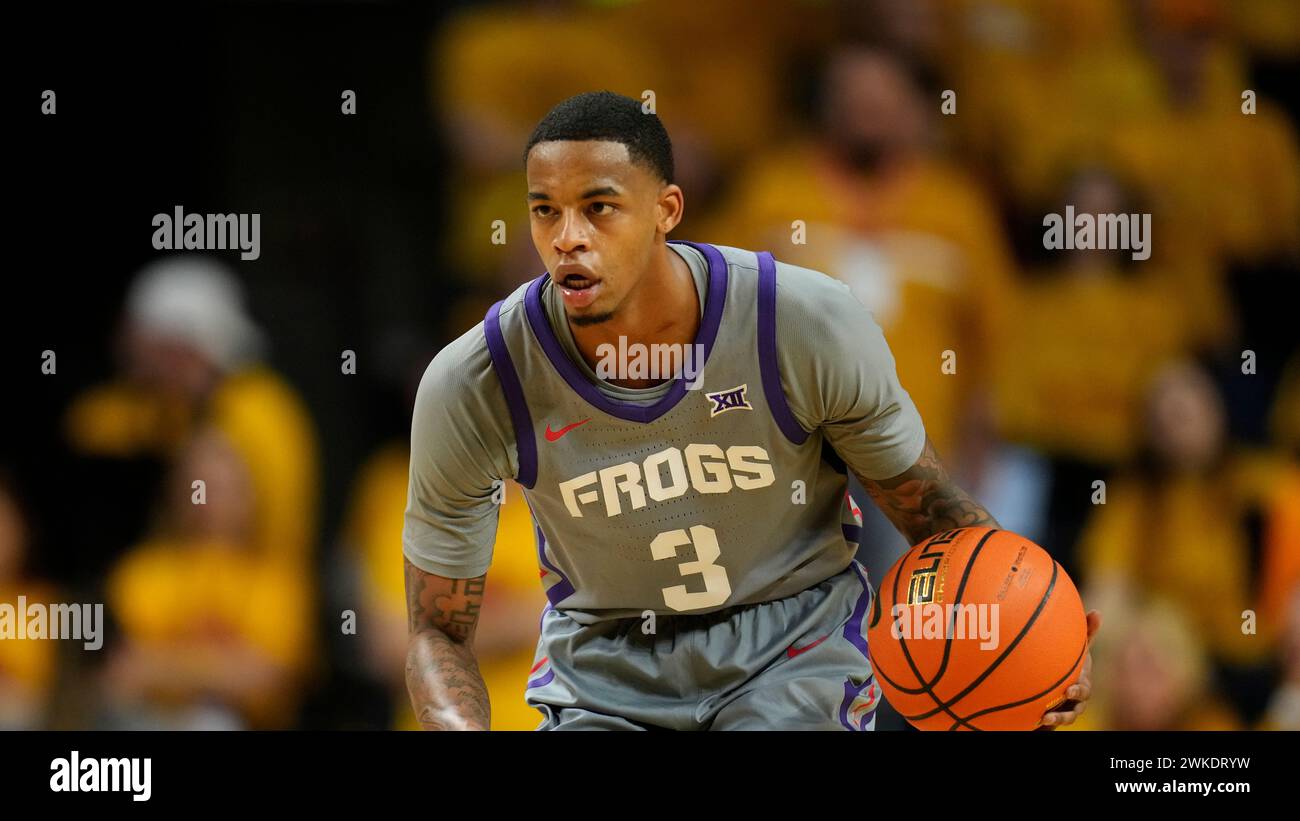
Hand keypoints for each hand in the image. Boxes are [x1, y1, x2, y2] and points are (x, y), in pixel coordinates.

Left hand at [1036, 609, 1101, 729]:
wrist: (1057, 679)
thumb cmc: (1070, 661)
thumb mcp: (1077, 647)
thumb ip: (1086, 632)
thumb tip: (1097, 612)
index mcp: (1081, 685)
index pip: (1083, 690)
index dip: (1078, 691)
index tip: (1069, 689)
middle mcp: (1074, 702)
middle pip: (1073, 711)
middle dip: (1064, 714)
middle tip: (1049, 713)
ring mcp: (1064, 711)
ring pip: (1062, 720)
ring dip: (1055, 722)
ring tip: (1043, 720)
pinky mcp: (1051, 719)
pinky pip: (1046, 726)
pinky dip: (1040, 727)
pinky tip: (1029, 725)